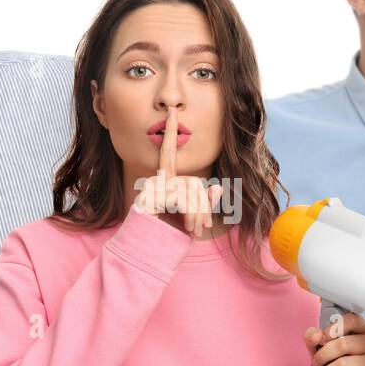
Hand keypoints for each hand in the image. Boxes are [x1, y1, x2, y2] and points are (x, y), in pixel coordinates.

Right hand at [133, 104, 222, 237]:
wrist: (145, 253)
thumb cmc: (167, 236)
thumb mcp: (191, 218)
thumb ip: (204, 203)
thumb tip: (219, 187)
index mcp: (164, 181)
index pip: (168, 152)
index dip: (170, 132)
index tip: (173, 112)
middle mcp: (156, 180)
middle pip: (193, 181)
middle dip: (203, 206)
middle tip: (202, 227)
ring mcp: (151, 188)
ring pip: (191, 191)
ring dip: (199, 214)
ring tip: (195, 231)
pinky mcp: (151, 198)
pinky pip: (183, 199)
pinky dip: (192, 215)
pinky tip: (188, 229)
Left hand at [302, 312, 364, 365]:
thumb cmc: (338, 361)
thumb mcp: (323, 346)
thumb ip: (315, 337)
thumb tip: (314, 336)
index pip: (351, 320)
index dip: (331, 330)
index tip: (321, 340)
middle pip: (342, 344)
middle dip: (322, 357)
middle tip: (316, 365)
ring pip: (343, 365)